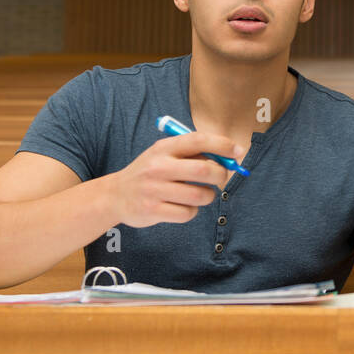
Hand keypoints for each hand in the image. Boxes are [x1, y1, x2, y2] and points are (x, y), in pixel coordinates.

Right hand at [108, 131, 243, 227]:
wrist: (115, 195)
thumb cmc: (149, 173)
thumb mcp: (164, 155)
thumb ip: (193, 154)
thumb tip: (230, 156)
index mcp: (164, 148)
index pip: (198, 140)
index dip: (222, 144)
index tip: (238, 151)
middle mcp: (158, 166)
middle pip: (204, 169)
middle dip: (221, 175)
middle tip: (221, 179)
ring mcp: (154, 189)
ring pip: (199, 195)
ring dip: (207, 196)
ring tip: (200, 194)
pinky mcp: (153, 210)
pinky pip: (188, 213)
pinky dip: (192, 211)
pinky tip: (183, 206)